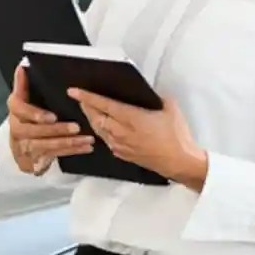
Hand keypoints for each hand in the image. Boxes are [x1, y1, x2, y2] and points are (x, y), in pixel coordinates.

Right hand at [6, 64, 94, 175]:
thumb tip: (23, 66)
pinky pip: (55, 155)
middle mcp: (17, 129)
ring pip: (46, 145)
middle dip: (57, 130)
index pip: (20, 110)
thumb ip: (23, 84)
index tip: (51, 116)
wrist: (20, 146)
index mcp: (15, 111)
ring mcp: (25, 146)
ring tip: (86, 139)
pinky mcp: (35, 159)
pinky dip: (71, 151)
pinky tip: (85, 147)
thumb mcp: (23, 100)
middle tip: (75, 127)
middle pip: (35, 131)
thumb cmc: (25, 119)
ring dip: (67, 142)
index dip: (35, 114)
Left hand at [67, 88, 208, 189]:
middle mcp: (121, 132)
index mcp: (131, 118)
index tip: (74, 91)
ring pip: (98, 130)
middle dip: (86, 107)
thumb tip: (148, 95)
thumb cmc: (176, 136)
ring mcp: (120, 145)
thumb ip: (156, 98)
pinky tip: (103, 128)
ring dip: (92, 119)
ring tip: (89, 110)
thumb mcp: (170, 108)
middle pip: (95, 117)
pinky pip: (106, 140)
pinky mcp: (123, 154)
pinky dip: (101, 132)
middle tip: (80, 98)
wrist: (180, 162)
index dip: (87, 97)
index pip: (103, 105)